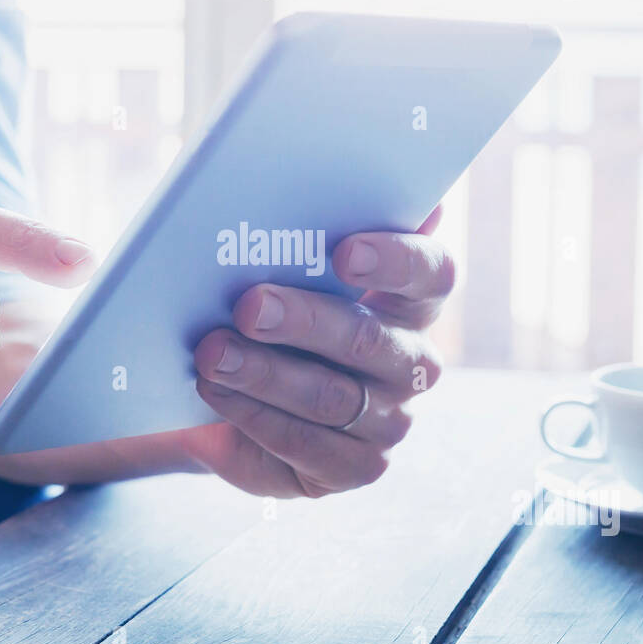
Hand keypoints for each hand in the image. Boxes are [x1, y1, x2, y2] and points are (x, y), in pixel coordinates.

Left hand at [188, 207, 452, 497]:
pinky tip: (216, 392)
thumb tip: (343, 175)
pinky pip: (308, 446)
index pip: (432, 274)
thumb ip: (311, 229)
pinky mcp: (354, 469)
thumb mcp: (278, 268)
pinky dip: (255, 416)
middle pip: (372, 339)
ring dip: (264, 373)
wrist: (218, 393)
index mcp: (412, 300)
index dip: (395, 260)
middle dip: (305, 320)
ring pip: (332, 396)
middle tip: (247, 306)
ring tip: (210, 353)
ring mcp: (390, 421)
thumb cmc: (259, 313)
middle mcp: (412, 362)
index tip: (342, 250)